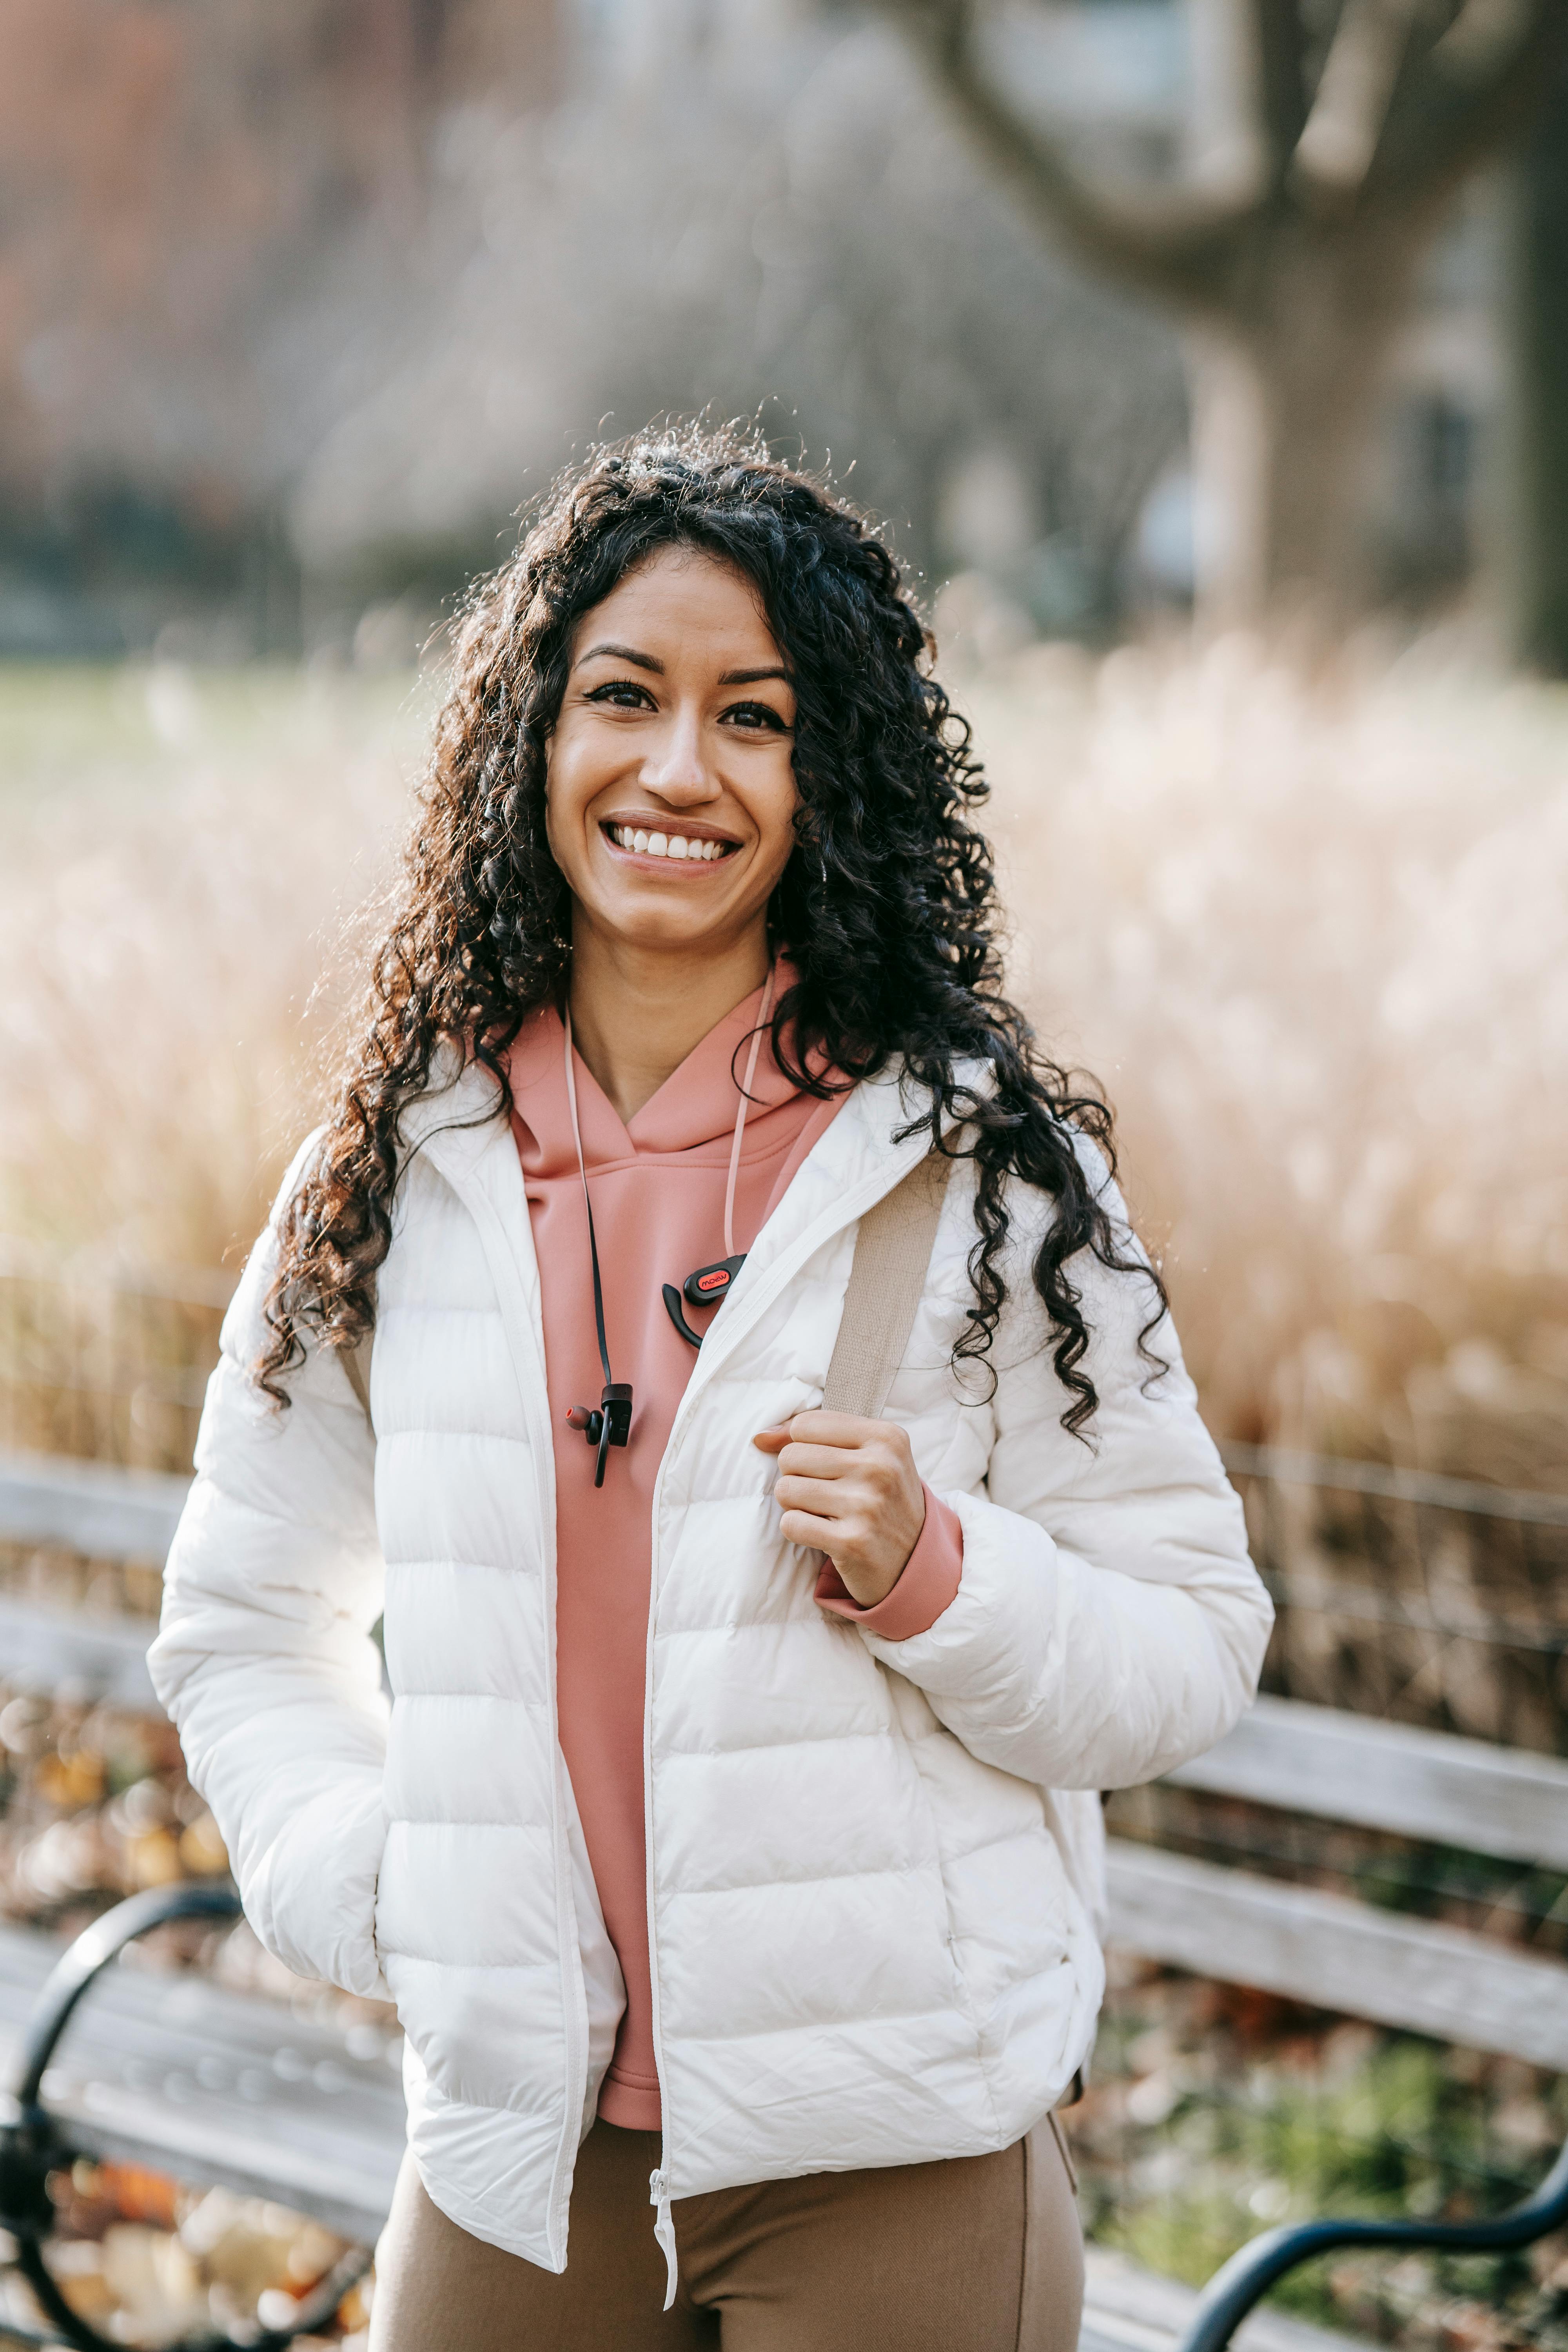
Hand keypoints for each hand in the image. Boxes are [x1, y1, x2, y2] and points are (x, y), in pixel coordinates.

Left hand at [752, 1412, 925, 1607]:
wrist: (915, 1559)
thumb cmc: (881, 1499)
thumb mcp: (865, 1455)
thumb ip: (813, 1437)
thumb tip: (760, 1437)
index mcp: (886, 1437)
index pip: (805, 1424)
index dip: (803, 1446)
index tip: (825, 1465)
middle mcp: (880, 1467)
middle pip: (790, 1456)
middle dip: (797, 1476)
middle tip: (825, 1493)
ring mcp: (867, 1505)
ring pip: (785, 1489)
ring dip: (796, 1504)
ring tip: (824, 1512)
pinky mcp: (852, 1542)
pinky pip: (790, 1524)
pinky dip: (798, 1530)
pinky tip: (823, 1533)